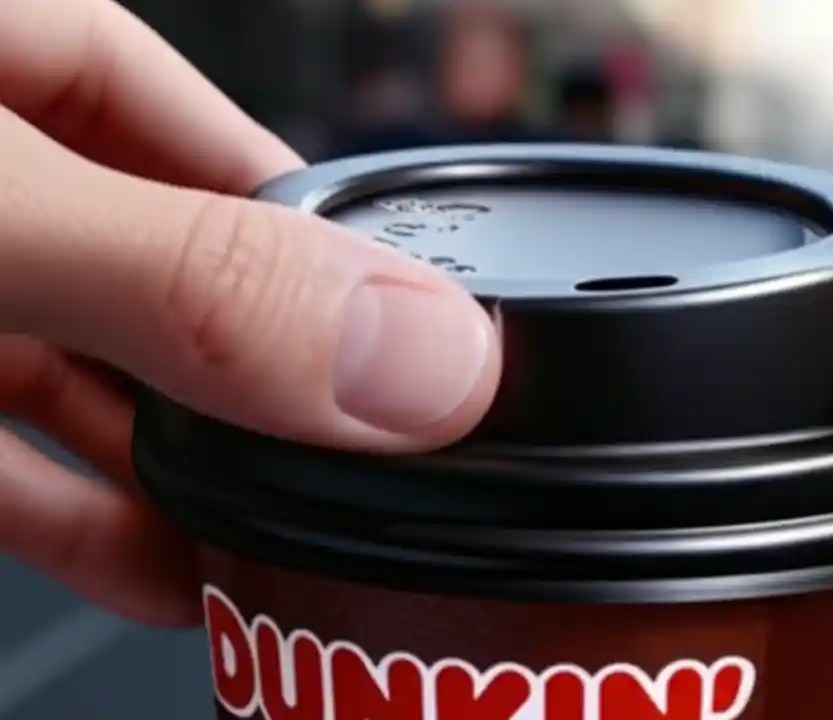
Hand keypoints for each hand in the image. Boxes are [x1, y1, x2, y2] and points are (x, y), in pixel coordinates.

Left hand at [0, 0, 500, 624]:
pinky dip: (89, 521)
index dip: (340, 245)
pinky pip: (8, 459)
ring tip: (297, 547)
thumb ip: (192, 279)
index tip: (424, 351)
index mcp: (20, 46)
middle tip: (374, 474)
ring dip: (197, 471)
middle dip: (278, 383)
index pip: (229, 142)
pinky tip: (168, 572)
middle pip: (184, 279)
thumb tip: (422, 359)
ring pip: (101, 378)